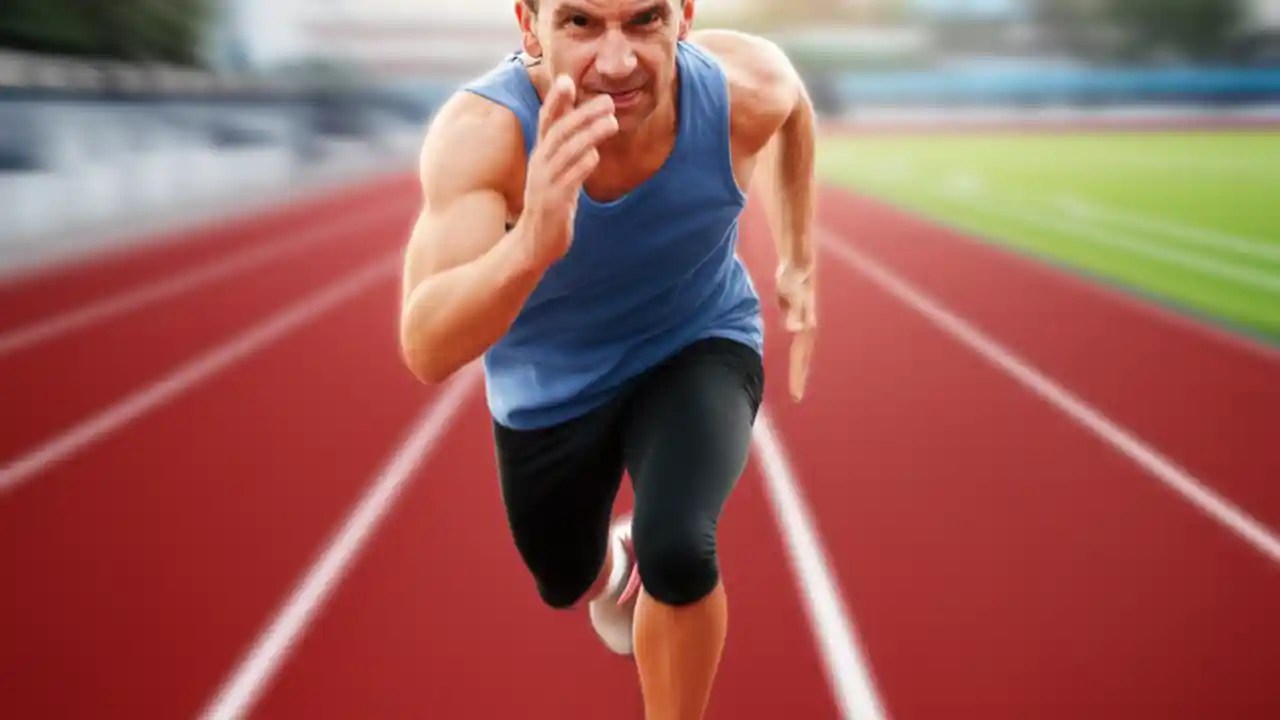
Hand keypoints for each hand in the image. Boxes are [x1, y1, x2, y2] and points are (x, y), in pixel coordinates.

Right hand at [520, 75, 618, 268]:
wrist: (533, 245)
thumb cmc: (550, 208)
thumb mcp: (558, 176)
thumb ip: (569, 156)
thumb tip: (590, 136)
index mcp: (542, 156)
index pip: (547, 122)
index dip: (556, 101)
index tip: (567, 79)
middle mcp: (540, 165)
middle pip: (559, 131)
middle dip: (582, 113)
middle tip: (607, 101)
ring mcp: (545, 183)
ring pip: (566, 152)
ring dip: (589, 134)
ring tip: (612, 122)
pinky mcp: (552, 203)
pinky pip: (567, 180)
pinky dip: (581, 166)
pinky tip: (595, 155)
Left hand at [776, 261, 816, 401]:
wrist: (798, 260)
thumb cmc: (793, 276)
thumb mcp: (789, 292)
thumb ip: (792, 310)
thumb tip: (795, 330)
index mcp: (806, 327)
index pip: (800, 358)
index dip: (798, 376)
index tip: (796, 396)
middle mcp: (807, 326)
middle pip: (803, 356)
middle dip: (800, 376)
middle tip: (797, 396)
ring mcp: (804, 321)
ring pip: (803, 349)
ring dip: (800, 366)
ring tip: (798, 383)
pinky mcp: (798, 315)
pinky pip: (799, 339)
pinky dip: (798, 352)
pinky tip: (796, 358)